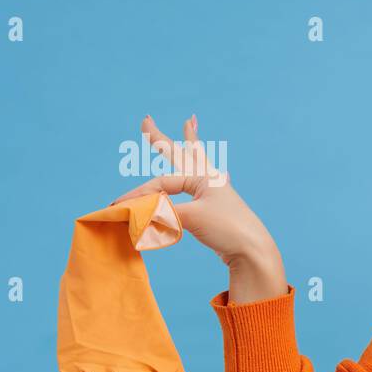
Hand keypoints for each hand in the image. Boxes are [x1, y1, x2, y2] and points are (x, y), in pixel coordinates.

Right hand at [112, 115, 276, 267]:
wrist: (253, 251)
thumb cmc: (227, 229)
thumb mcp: (192, 218)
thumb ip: (163, 214)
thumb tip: (138, 217)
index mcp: (203, 177)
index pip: (161, 184)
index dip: (140, 195)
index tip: (119, 207)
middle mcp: (208, 179)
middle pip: (181, 153)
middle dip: (161, 139)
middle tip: (147, 120)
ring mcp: (213, 192)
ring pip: (195, 162)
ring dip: (191, 144)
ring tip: (190, 124)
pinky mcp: (215, 207)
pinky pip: (200, 183)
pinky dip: (200, 169)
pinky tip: (214, 168)